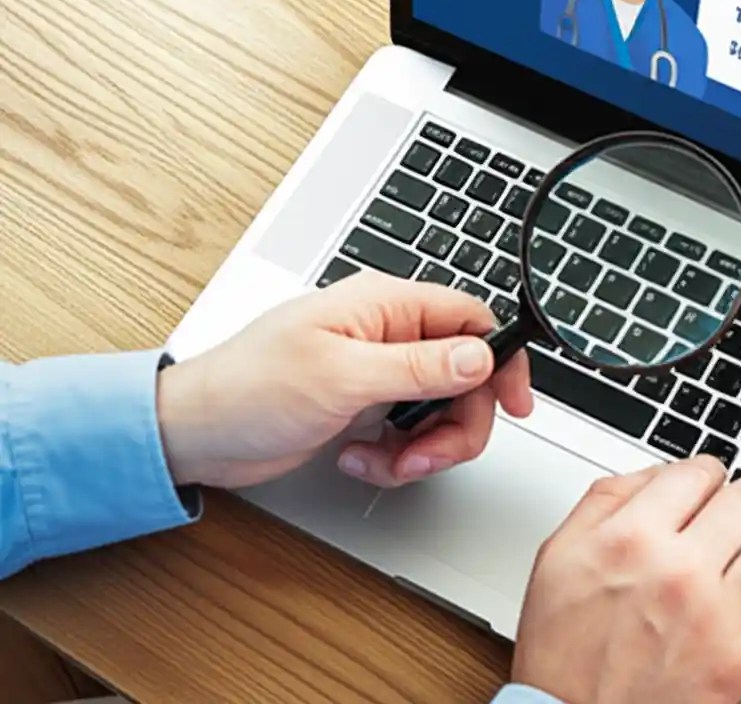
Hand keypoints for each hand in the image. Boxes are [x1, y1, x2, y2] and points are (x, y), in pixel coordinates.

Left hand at [156, 271, 532, 488]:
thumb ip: (419, 366)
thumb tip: (480, 356)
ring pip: (442, 411)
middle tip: (425, 455)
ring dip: (422, 448)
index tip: (516, 403)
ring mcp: (377, 373)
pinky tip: (357, 457)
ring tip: (382, 461)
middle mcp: (387, 335)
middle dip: (455, 425)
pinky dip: (394, 457)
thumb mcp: (343, 377)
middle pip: (465, 377)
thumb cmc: (249, 389)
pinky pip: (411, 434)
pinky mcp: (366, 407)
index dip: (501, 361)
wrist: (196, 434)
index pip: (472, 320)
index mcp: (385, 307)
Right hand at [511, 455, 740, 703]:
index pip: (698, 472)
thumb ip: (605, 500)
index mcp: (633, 536)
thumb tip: (654, 473)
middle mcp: (680, 569)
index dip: (707, 472)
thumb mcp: (558, 553)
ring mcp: (715, 616)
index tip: (709, 483)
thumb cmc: (560, 645)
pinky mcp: (737, 664)